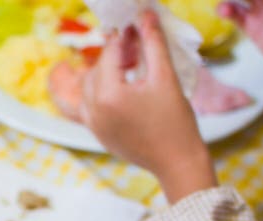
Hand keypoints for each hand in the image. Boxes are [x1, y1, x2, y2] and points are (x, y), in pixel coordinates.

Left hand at [80, 10, 217, 203]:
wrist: (177, 162)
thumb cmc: (176, 121)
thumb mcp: (165, 77)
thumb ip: (153, 43)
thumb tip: (144, 15)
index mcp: (109, 96)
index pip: (110, 54)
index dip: (123, 36)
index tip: (135, 23)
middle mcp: (93, 110)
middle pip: (97, 70)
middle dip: (114, 55)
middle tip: (135, 44)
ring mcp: (92, 124)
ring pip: (88, 87)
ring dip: (105, 73)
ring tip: (130, 64)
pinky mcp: (96, 134)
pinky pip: (86, 106)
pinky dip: (97, 92)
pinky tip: (118, 86)